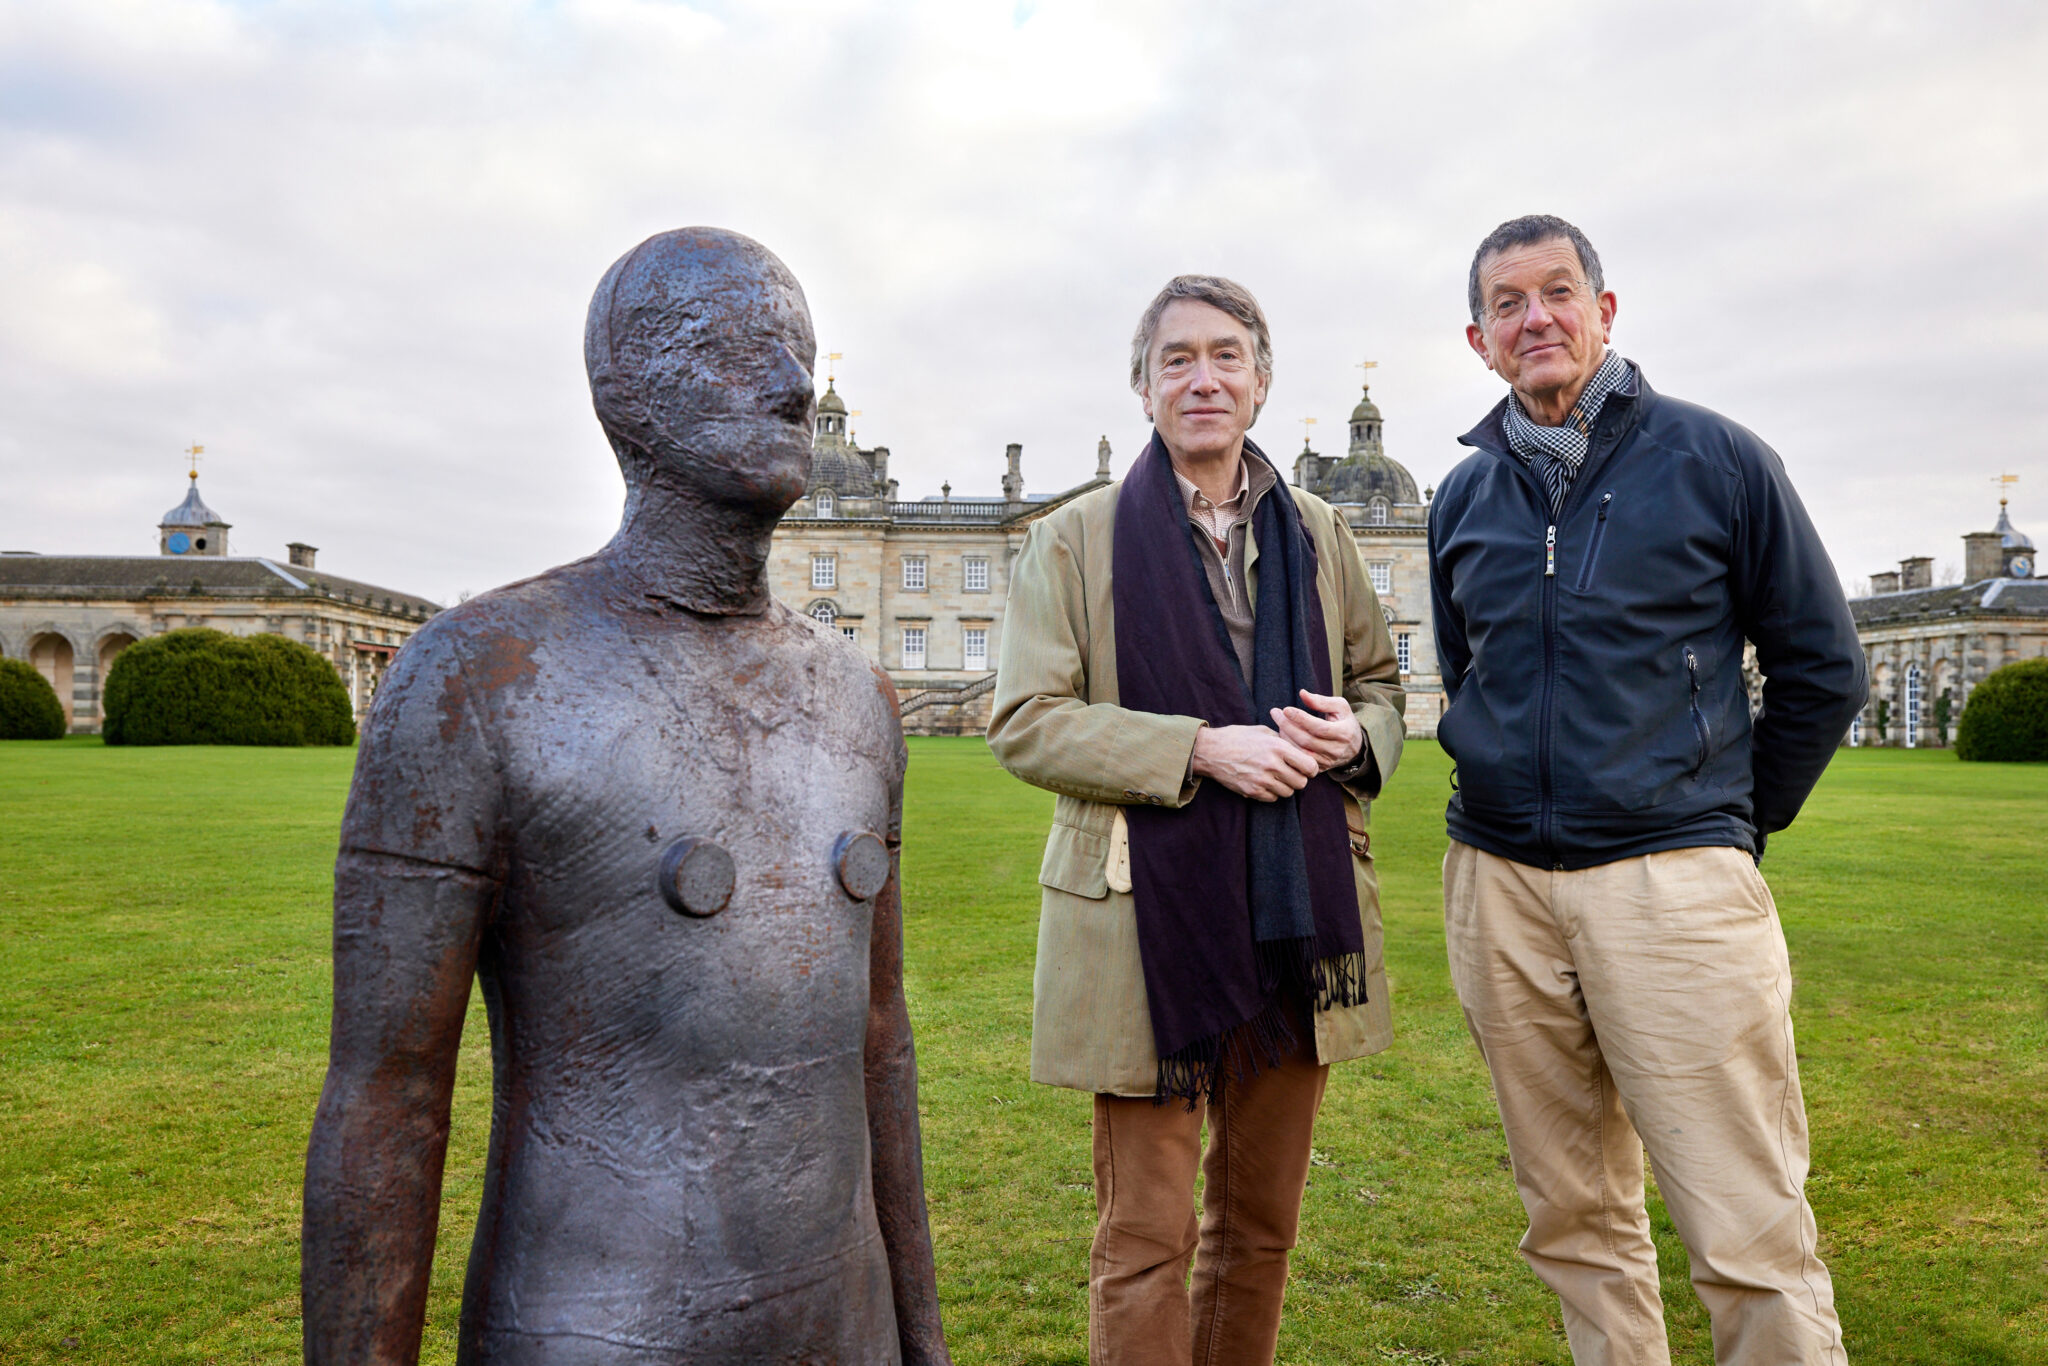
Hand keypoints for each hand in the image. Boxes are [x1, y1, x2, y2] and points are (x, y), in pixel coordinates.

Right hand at [1191, 724, 1318, 800]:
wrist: (1210, 750)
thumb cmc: (1237, 737)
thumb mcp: (1263, 731)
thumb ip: (1283, 741)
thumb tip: (1302, 750)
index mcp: (1278, 747)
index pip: (1310, 766)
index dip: (1311, 768)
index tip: (1306, 767)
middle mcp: (1272, 765)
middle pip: (1301, 783)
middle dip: (1299, 778)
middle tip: (1291, 773)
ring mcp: (1262, 780)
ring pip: (1288, 793)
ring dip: (1285, 787)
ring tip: (1276, 777)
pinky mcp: (1252, 791)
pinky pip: (1273, 798)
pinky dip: (1272, 793)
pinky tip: (1265, 783)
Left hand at [1270, 689, 1363, 773]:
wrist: (1354, 747)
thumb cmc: (1344, 721)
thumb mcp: (1340, 707)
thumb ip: (1321, 701)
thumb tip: (1302, 693)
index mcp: (1343, 733)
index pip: (1319, 727)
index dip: (1301, 719)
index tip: (1286, 709)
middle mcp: (1336, 750)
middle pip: (1307, 740)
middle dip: (1287, 725)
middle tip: (1275, 712)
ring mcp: (1327, 761)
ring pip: (1301, 751)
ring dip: (1285, 736)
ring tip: (1278, 721)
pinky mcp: (1319, 768)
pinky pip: (1299, 759)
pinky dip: (1288, 746)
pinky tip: (1283, 734)